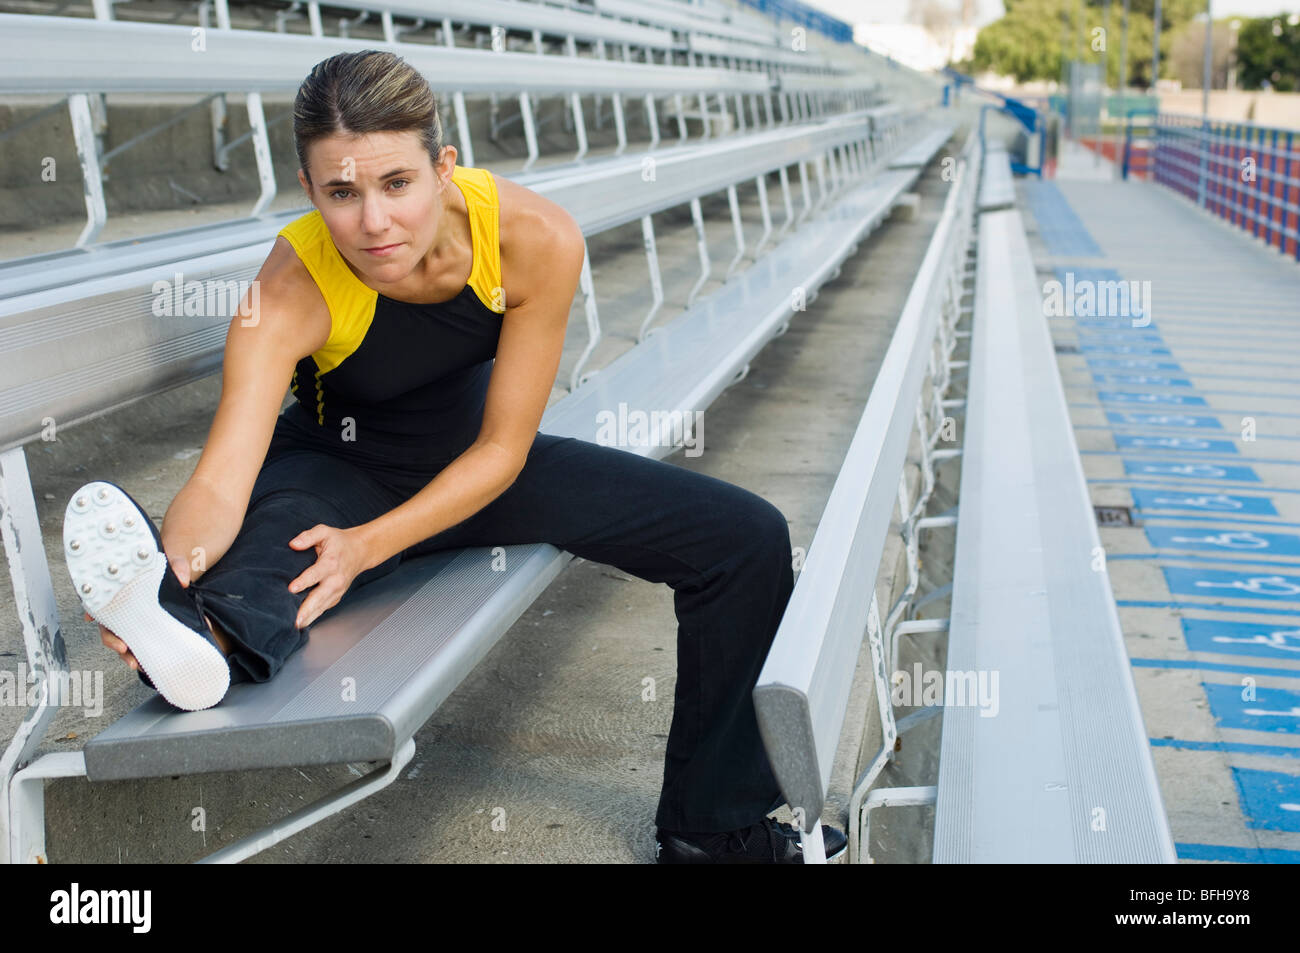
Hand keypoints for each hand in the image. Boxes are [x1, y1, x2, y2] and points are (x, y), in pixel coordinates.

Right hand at [90, 545, 192, 672]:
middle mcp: (123, 610)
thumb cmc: (167, 567)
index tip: (90, 618)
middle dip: (113, 641)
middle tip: (123, 648)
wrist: (177, 575)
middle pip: (109, 629)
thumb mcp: (173, 563)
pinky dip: (140, 657)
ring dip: (125, 654)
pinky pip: (138, 647)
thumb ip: (178, 568)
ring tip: (135, 663)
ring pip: (121, 642)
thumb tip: (183, 581)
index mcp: (123, 594)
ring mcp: (133, 622)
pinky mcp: (146, 630)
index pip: (102, 604)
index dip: (93, 611)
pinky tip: (144, 665)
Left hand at [287, 524, 372, 628]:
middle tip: (295, 619)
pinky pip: (324, 608)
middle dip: (307, 608)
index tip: (291, 589)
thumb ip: (309, 536)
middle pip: (320, 596)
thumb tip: (294, 544)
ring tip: (296, 626)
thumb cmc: (339, 542)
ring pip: (322, 606)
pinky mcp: (336, 597)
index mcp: (330, 563)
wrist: (360, 551)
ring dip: (309, 617)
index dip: (303, 582)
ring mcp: (337, 590)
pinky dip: (314, 616)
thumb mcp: (325, 532)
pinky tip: (302, 623)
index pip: (315, 574)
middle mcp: (335, 579)